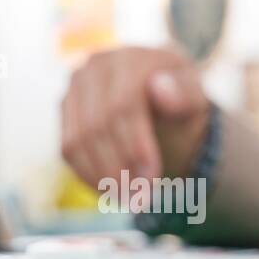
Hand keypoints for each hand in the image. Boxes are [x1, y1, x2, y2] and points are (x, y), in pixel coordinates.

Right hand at [62, 46, 210, 188]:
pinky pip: (67, 150)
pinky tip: (110, 192)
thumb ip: (183, 92)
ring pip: (77, 141)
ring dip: (101, 177)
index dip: (135, 145)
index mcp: (128, 58)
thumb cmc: (179, 98)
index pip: (122, 105)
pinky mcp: (65, 110)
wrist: (158, 99)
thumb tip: (159, 88)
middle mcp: (93, 67)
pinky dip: (88, 176)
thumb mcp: (193, 96)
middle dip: (119, 168)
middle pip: (96, 126)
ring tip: (127, 200)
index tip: (152, 177)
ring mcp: (74, 88)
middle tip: (140, 198)